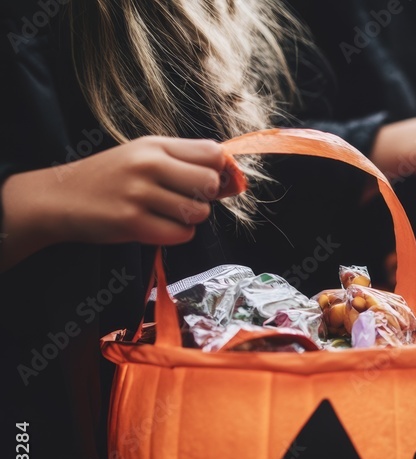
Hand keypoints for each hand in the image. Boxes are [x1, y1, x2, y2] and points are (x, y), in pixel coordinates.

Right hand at [1, 137, 225, 269]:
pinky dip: (176, 235)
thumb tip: (236, 181)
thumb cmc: (111, 178)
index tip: (211, 182)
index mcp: (155, 145)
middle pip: (210, 183)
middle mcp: (148, 165)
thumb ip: (188, 163)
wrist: (59, 198)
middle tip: (183, 199)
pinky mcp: (131, 223)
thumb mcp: (145, 157)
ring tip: (165, 212)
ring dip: (189, 218)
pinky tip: (157, 226)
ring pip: (198, 212)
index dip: (221, 171)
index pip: (214, 153)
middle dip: (205, 197)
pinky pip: (181, 234)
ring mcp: (138, 194)